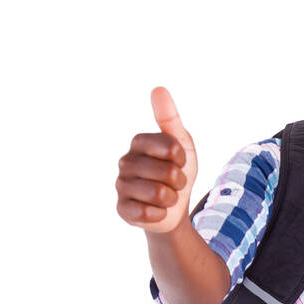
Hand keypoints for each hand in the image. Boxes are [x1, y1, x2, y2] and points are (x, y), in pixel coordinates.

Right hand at [116, 86, 198, 232]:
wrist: (173, 208)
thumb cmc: (176, 171)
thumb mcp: (181, 144)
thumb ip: (170, 118)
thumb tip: (158, 89)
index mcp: (138, 142)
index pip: (170, 146)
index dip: (182, 158)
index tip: (179, 161)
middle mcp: (125, 162)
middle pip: (167, 172)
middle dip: (179, 181)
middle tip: (174, 183)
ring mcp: (121, 186)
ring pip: (158, 193)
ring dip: (171, 199)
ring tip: (166, 197)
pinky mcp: (122, 209)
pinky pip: (148, 213)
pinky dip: (160, 214)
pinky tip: (156, 210)